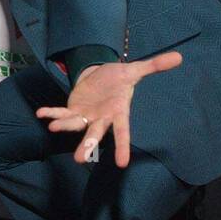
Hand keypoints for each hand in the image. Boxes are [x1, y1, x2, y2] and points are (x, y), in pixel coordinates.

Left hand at [36, 52, 182, 167]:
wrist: (101, 77)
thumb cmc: (119, 78)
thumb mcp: (135, 70)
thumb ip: (154, 65)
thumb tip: (179, 56)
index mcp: (118, 112)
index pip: (122, 132)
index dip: (122, 146)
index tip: (122, 163)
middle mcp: (101, 118)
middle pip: (95, 133)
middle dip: (88, 145)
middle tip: (80, 159)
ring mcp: (86, 116)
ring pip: (75, 125)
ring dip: (64, 127)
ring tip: (53, 128)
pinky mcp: (73, 110)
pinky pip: (61, 113)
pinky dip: (51, 113)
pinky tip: (41, 114)